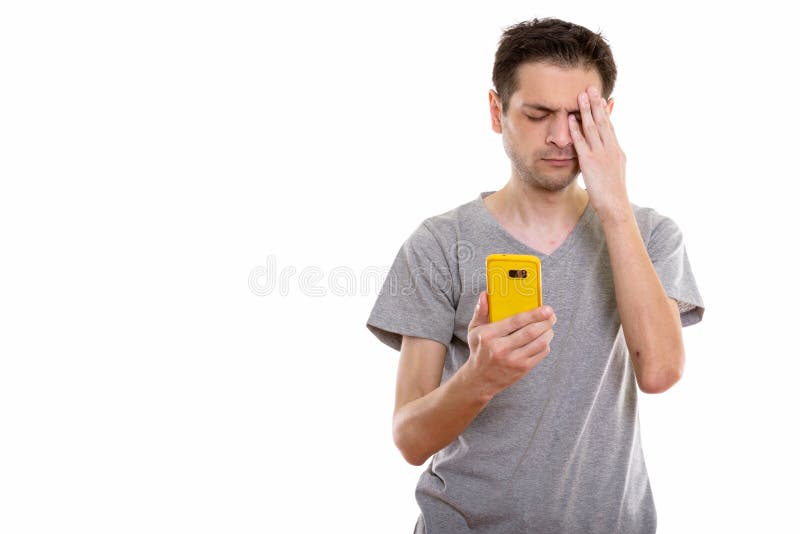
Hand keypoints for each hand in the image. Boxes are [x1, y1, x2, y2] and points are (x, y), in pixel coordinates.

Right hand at [465, 290, 555, 398]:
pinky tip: (543, 338)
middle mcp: (501, 349)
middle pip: (531, 332)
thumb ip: (481, 312)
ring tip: (549, 326)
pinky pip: (541, 353)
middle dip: (546, 321)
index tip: (546, 308)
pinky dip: (546, 344)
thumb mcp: (474, 330)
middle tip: (551, 315)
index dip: (534, 313)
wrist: (479, 379)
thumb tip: (485, 295)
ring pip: (540, 343)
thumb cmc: (479, 351)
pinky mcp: (522, 369)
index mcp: (489, 336)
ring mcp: (513, 360)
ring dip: (548, 332)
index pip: (516, 321)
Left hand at [568, 85, 628, 219]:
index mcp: (617, 150)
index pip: (610, 127)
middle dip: (597, 104)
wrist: (616, 206)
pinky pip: (581, 142)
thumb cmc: (614, 193)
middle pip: (603, 122)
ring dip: (587, 110)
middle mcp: (611, 149)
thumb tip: (610, 155)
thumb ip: (612, 159)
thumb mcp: (616, 172)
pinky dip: (576, 129)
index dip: (605, 112)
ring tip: (581, 95)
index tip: (602, 98)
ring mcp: (601, 154)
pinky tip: (571, 119)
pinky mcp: (589, 162)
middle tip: (591, 88)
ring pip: (593, 128)